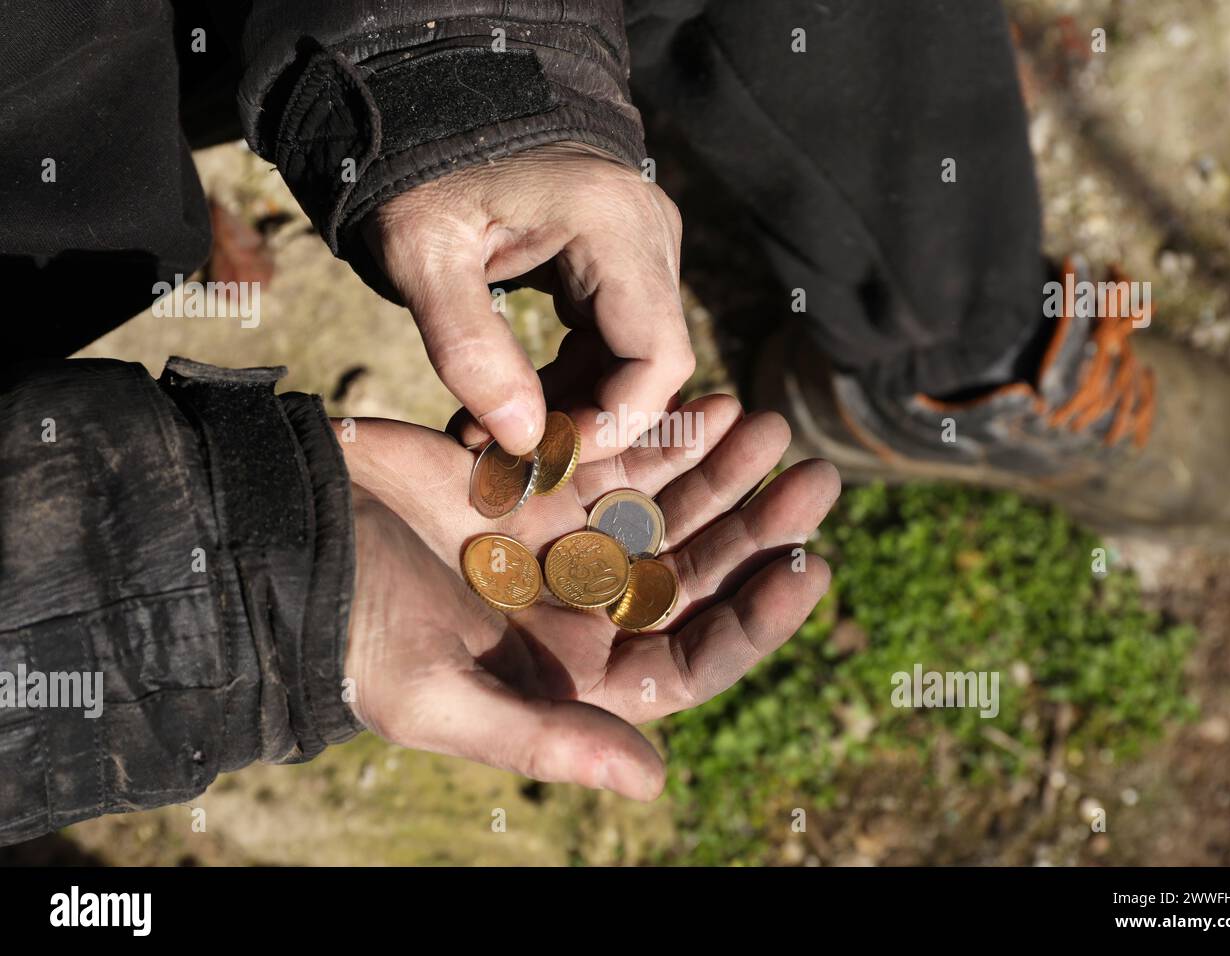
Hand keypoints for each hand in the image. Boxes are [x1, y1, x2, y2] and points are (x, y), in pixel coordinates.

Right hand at [338, 396, 839, 799]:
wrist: (284, 544)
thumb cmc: (354, 633)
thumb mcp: (442, 701)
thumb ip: (547, 738)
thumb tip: (653, 784)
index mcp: (574, 676)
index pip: (692, 655)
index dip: (756, 619)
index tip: (808, 564)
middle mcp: (582, 610)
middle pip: (695, 571)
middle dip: (756, 526)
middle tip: (815, 476)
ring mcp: (565, 540)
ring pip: (667, 506)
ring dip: (721, 470)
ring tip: (769, 423)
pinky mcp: (539, 481)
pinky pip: (619, 455)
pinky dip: (661, 432)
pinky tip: (705, 403)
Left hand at [364, 142, 692, 458]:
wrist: (438, 102)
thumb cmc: (424, 167)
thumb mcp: (423, 255)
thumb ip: (468, 348)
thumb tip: (524, 440)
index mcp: (611, 223)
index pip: (658, 356)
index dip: (617, 422)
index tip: (548, 455)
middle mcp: (647, 231)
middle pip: (651, 363)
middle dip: (587, 421)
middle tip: (513, 457)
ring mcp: (640, 242)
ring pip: (634, 357)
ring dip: (573, 405)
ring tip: (492, 434)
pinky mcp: (621, 256)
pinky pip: (613, 337)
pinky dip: (569, 377)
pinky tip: (510, 401)